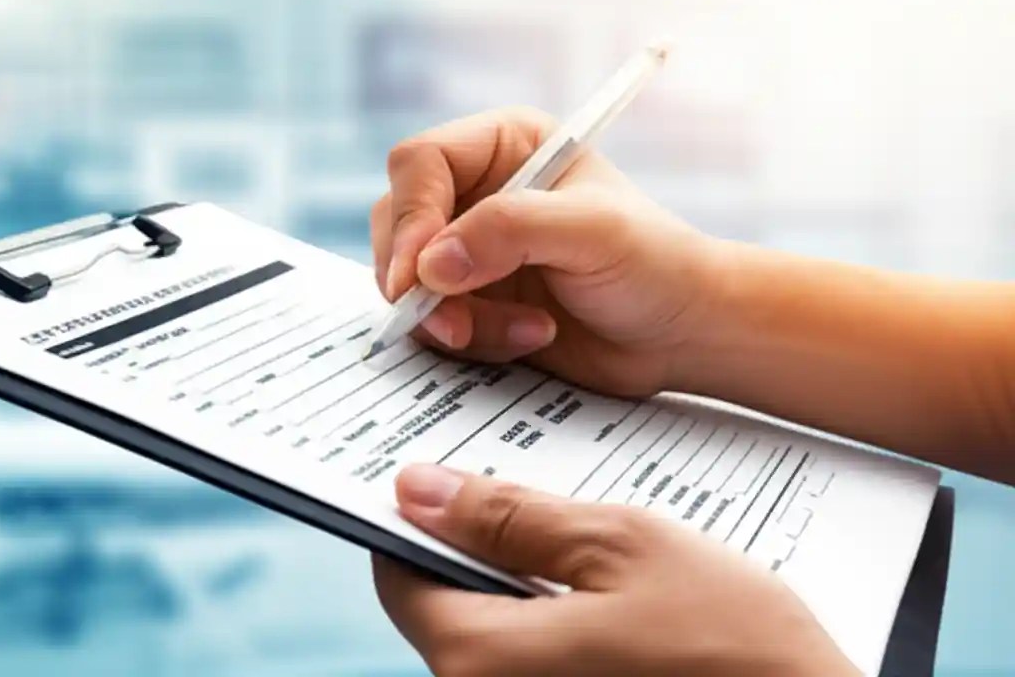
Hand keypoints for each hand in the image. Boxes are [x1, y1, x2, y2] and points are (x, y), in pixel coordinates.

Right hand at [369, 107, 725, 396]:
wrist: (680, 332)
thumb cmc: (654, 264)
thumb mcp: (592, 233)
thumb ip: (510, 232)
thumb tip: (430, 265)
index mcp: (504, 145)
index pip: (419, 164)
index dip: (411, 217)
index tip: (419, 276)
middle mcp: (476, 191)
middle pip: (396, 222)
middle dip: (420, 281)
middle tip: (456, 323)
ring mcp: (467, 249)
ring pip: (406, 281)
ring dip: (455, 319)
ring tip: (529, 330)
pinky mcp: (469, 301)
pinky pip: (431, 322)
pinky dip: (472, 341)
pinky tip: (533, 337)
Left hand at [373, 464, 857, 676]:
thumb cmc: (733, 646)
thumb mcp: (619, 546)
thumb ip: (509, 517)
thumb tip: (419, 489)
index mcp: (482, 659)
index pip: (400, 577)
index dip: (415, 519)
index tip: (444, 476)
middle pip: (443, 603)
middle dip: (474, 540)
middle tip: (524, 488)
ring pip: (488, 627)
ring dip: (516, 574)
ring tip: (574, 529)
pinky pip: (528, 655)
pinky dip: (546, 612)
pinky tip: (595, 581)